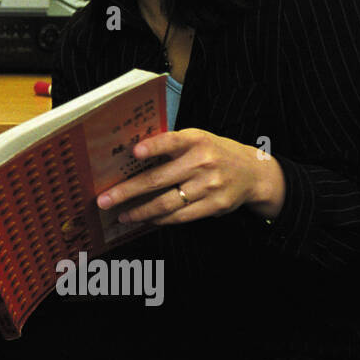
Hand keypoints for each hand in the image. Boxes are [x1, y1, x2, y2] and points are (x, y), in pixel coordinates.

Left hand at [97, 128, 284, 224]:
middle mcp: (203, 162)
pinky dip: (160, 219)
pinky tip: (145, 219)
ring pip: (167, 203)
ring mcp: (210, 186)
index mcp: (196, 140)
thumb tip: (129, 157)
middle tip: (105, 199)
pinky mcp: (215, 206)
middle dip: (127, 191)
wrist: (254, 172)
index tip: (134, 152)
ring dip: (140, 212)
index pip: (171, 141)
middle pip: (158, 179)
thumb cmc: (214, 152)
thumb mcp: (197, 140)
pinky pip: (181, 216)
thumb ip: (170, 146)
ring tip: (122, 215)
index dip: (153, 147)